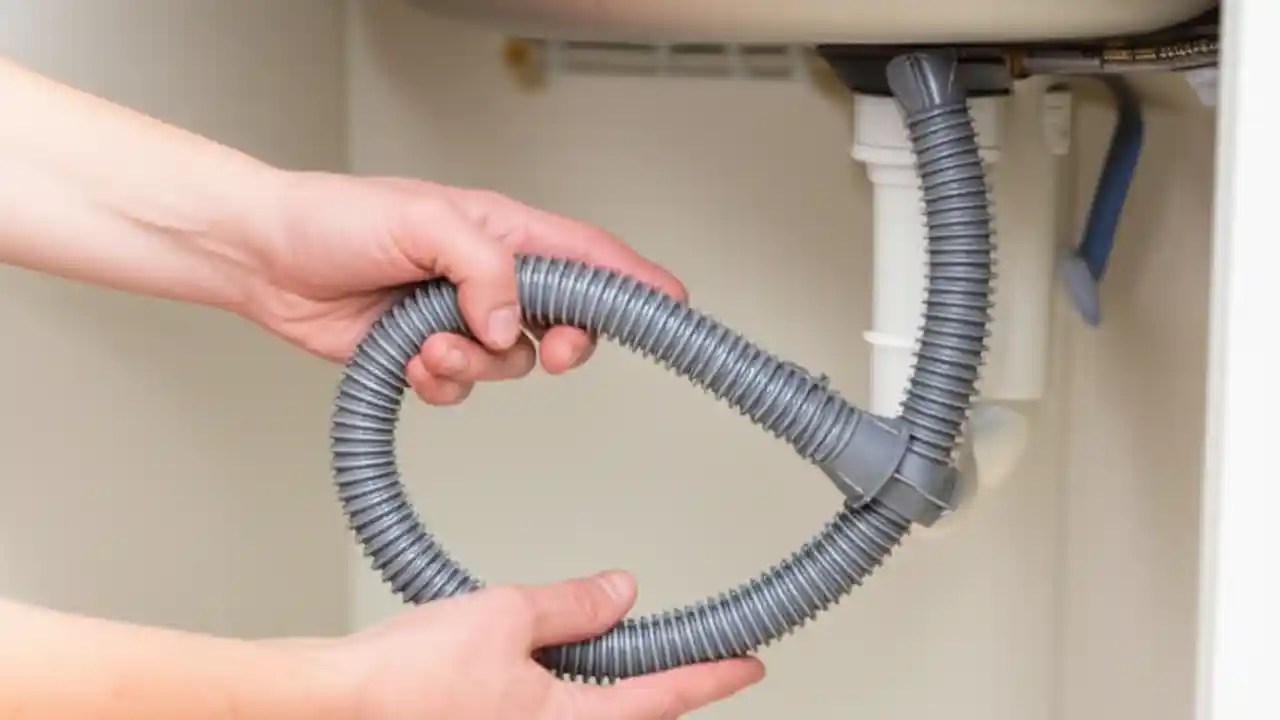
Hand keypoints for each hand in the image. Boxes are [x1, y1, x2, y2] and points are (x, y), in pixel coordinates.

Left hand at [239, 173, 685, 404]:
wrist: (266, 259)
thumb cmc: (335, 219)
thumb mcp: (422, 222)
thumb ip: (484, 268)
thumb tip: (513, 323)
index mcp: (504, 231)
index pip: (590, 256)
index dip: (637, 283)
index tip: (672, 309)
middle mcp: (490, 275)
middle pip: (567, 319)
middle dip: (563, 343)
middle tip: (551, 350)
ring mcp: (461, 316)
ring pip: (511, 360)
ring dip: (475, 363)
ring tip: (428, 341)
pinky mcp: (427, 352)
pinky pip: (463, 385)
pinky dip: (441, 382)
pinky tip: (408, 360)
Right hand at [314, 572, 763, 718]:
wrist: (331, 706)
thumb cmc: (403, 680)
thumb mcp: (505, 618)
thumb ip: (572, 606)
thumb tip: (619, 593)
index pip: (661, 698)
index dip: (711, 677)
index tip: (748, 666)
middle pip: (626, 714)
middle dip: (658, 684)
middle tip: (690, 656)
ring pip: (583, 712)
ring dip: (603, 679)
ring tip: (609, 643)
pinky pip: (543, 710)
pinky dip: (556, 683)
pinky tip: (539, 658)